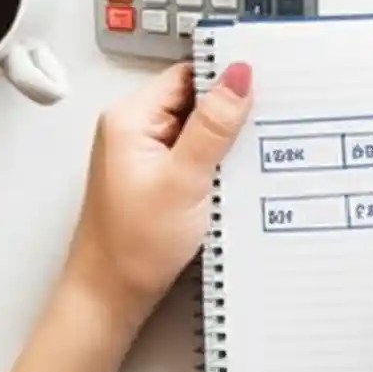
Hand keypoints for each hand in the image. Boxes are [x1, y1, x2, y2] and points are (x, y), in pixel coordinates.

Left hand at [0, 61, 253, 371]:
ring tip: (242, 161)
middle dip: (229, 112)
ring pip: (197, 127)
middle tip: (260, 129)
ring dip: (223, 140)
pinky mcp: (156, 175)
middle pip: (194, 98)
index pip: (188, 74)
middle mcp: (133, 129)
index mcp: (130, 118)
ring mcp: (144, 153)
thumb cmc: (132, 246)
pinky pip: (193, 152)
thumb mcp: (184, 179)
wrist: (110, 297)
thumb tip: (239, 76)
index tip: (262, 86)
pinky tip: (228, 178)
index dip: (226, 79)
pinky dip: (214, 161)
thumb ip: (214, 125)